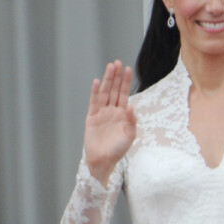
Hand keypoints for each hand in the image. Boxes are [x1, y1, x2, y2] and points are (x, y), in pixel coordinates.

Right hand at [84, 60, 136, 184]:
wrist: (104, 160)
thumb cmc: (119, 149)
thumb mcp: (130, 135)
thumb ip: (132, 121)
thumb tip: (132, 106)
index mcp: (122, 113)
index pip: (124, 93)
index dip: (126, 81)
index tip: (128, 69)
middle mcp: (112, 110)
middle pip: (114, 89)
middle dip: (116, 76)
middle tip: (117, 62)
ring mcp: (101, 113)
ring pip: (105, 93)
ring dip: (107, 80)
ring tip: (110, 67)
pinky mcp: (92, 117)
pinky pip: (94, 102)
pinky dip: (95, 92)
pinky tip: (97, 82)